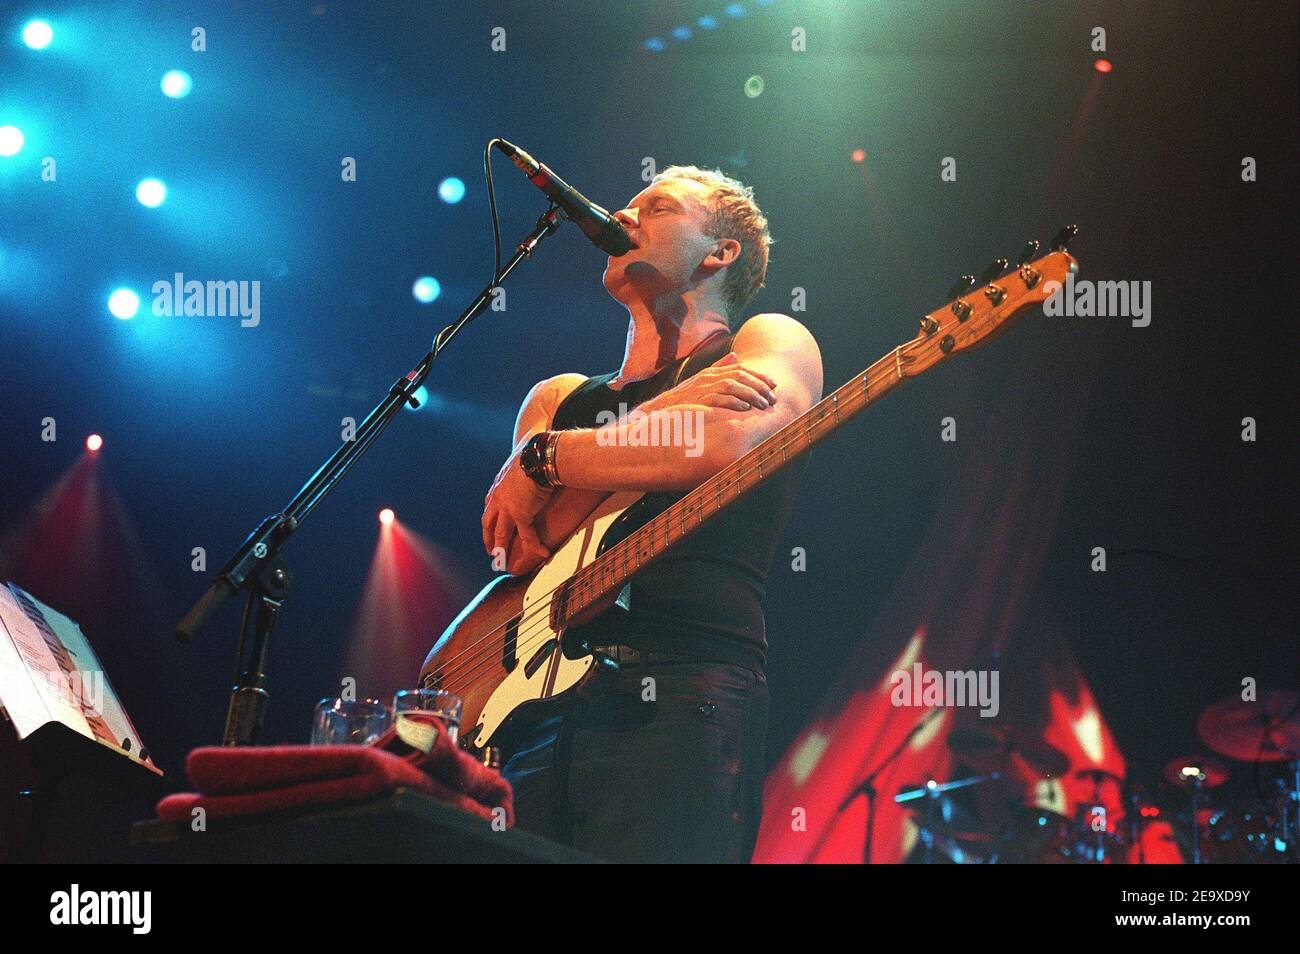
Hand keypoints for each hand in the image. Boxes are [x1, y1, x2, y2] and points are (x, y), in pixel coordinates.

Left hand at [481, 443, 553, 574]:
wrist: (539, 457)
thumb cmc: (534, 453)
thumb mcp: (522, 459)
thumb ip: (522, 466)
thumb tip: (530, 460)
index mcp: (498, 486)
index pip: (489, 506)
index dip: (489, 519)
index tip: (490, 527)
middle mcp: (498, 498)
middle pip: (488, 523)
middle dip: (488, 539)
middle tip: (491, 552)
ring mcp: (508, 508)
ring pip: (500, 535)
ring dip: (501, 550)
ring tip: (501, 563)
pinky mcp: (521, 515)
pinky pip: (527, 536)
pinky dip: (534, 546)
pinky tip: (542, 554)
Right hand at [637, 351, 777, 413]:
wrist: (656, 412)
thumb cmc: (681, 400)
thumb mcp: (700, 381)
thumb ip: (718, 368)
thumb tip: (735, 356)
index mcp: (710, 373)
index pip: (741, 369)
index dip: (759, 376)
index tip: (774, 385)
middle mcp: (707, 377)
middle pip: (740, 375)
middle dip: (760, 386)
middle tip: (773, 398)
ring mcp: (701, 388)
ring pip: (732, 385)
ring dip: (751, 395)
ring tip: (764, 405)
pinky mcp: (696, 401)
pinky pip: (717, 399)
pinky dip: (733, 402)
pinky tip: (745, 408)